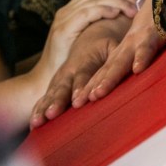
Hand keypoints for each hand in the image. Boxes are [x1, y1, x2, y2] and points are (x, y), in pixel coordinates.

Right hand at [29, 0, 142, 83]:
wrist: (46, 80)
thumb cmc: (71, 61)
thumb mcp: (86, 38)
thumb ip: (97, 25)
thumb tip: (122, 16)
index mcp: (71, 10)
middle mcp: (66, 10)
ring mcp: (63, 19)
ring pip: (93, 0)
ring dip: (115, 0)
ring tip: (131, 7)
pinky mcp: (63, 30)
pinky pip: (86, 13)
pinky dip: (103, 10)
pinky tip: (116, 13)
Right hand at [30, 14, 131, 128]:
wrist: (87, 39)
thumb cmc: (105, 46)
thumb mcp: (113, 46)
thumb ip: (117, 57)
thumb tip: (133, 66)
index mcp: (84, 60)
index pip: (83, 75)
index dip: (80, 88)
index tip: (77, 102)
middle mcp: (69, 70)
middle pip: (62, 87)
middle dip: (57, 102)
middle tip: (51, 115)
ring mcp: (59, 78)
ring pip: (50, 94)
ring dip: (43, 108)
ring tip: (37, 123)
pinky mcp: (54, 86)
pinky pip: (44, 98)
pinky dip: (38, 110)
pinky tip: (33, 126)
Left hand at [82, 2, 165, 101]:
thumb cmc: (157, 24)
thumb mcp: (145, 45)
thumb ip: (137, 59)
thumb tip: (131, 79)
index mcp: (124, 51)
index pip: (104, 71)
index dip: (91, 87)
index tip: (77, 104)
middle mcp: (127, 47)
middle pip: (107, 70)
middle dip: (92, 87)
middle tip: (78, 104)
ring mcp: (138, 40)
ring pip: (121, 61)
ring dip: (109, 77)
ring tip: (97, 94)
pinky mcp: (154, 33)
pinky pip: (148, 46)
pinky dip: (142, 57)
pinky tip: (137, 69)